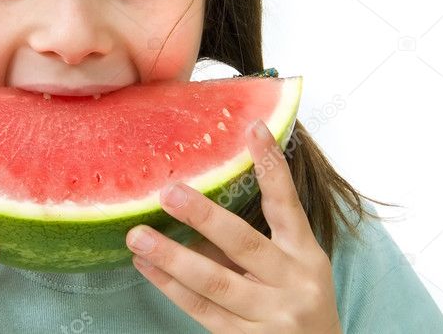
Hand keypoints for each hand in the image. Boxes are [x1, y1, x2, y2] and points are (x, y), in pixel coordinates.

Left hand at [124, 120, 341, 332]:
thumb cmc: (297, 303)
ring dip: (170, 257)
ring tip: (137, 235)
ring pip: (213, 281)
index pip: (287, 205)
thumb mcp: (293, 267)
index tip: (252, 128)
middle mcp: (291, 283)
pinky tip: (145, 266)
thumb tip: (197, 200)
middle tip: (168, 192)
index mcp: (306, 256)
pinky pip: (200, 309)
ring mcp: (271, 315)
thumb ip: (256, 240)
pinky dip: (169, 286)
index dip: (271, 166)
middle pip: (242, 242)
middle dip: (203, 216)